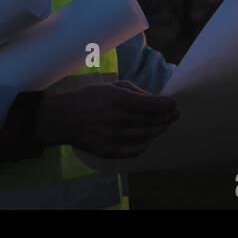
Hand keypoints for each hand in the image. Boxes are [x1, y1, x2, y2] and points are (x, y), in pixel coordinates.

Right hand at [35, 81, 178, 158]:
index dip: (164, 105)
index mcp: (114, 99)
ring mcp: (109, 136)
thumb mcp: (110, 87)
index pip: (148, 104)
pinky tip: (149, 140)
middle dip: (166, 118)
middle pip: (149, 121)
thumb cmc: (90, 99)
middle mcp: (113, 118)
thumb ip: (134, 91)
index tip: (174, 105)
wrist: (62, 118)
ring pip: (143, 136)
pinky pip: (132, 151)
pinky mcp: (105, 150)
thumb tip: (155, 100)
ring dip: (158, 131)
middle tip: (174, 115)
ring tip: (165, 126)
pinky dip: (144, 146)